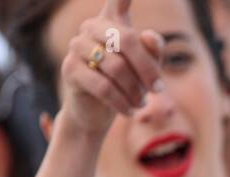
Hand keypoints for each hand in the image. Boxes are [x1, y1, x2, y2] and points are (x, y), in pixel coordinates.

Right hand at [57, 0, 162, 136]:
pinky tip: (131, 111)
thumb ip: (153, 52)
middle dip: (148, 69)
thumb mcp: (146, 70)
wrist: (97, 112)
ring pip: (116, 67)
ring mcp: (77, 46)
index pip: (118, 1)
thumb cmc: (126, 85)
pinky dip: (123, 102)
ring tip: (142, 103)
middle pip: (127, 39)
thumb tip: (149, 36)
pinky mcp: (70, 69)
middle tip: (159, 89)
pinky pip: (104, 86)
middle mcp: (91, 28)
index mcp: (111, 22)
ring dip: (135, 90)